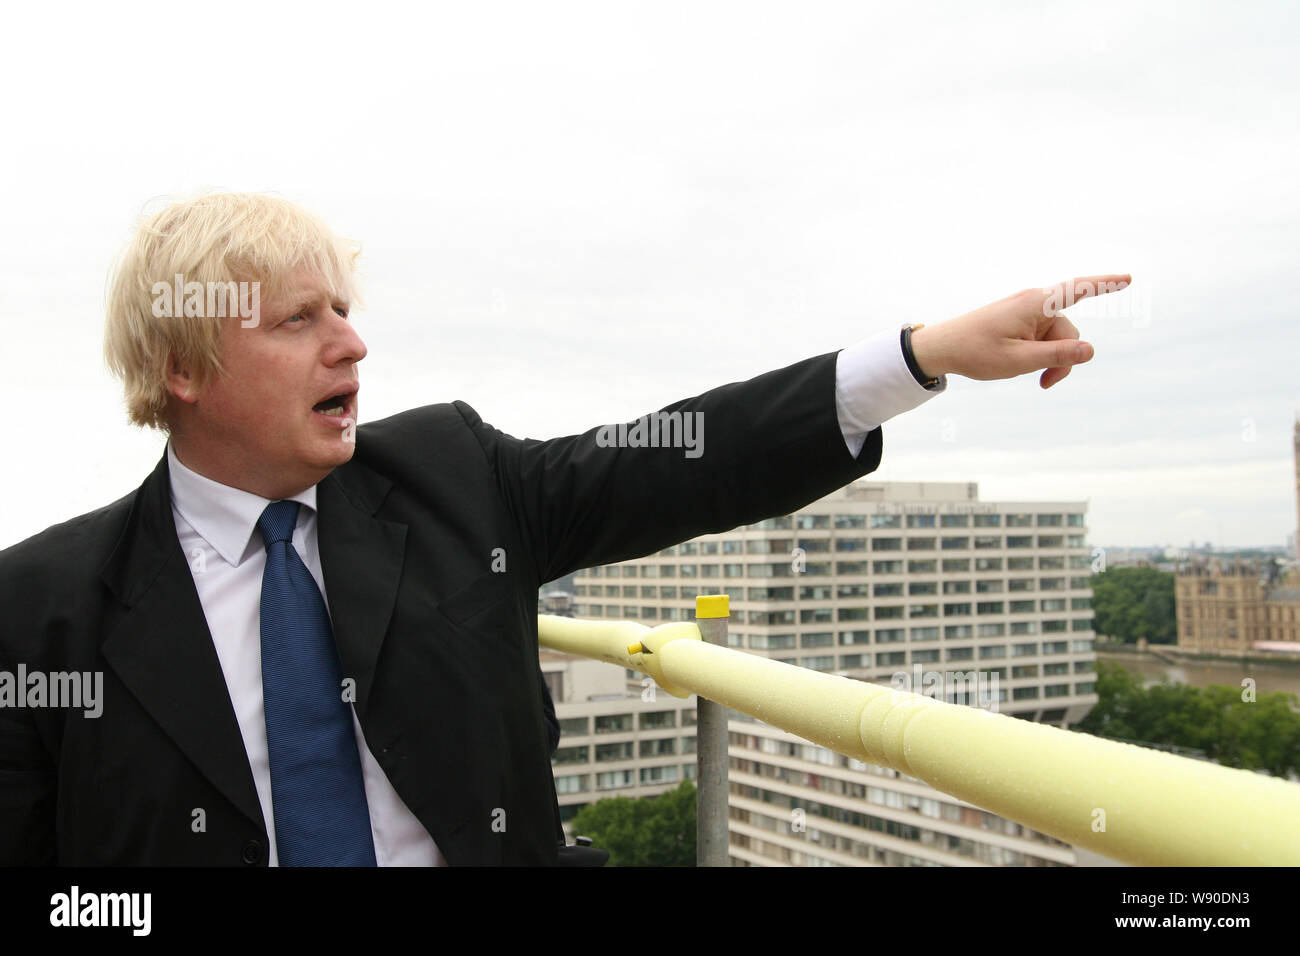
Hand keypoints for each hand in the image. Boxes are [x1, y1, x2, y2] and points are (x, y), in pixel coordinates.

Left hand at [910, 274, 1131, 388]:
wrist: (942, 348)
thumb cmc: (976, 352)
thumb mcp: (1019, 361)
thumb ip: (1057, 356)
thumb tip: (1090, 350)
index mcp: (1035, 304)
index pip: (1078, 290)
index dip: (1105, 284)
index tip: (1129, 279)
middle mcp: (1033, 302)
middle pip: (1067, 330)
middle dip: (1063, 357)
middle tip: (1045, 384)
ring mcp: (1026, 311)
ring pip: (1055, 337)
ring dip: (1048, 359)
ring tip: (1028, 376)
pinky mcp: (1020, 321)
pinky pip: (1041, 337)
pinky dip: (1038, 354)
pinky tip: (1021, 366)